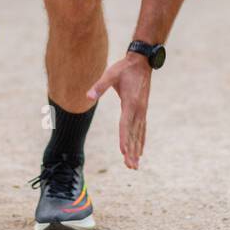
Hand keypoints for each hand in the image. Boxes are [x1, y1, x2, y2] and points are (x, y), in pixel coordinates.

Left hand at [86, 52, 151, 168]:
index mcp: (130, 103)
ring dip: (136, 150)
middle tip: (130, 167)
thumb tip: (87, 96)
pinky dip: (141, 141)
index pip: (125, 125)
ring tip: (134, 165)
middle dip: (131, 151)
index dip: (124, 139)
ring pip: (139, 134)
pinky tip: (140, 151)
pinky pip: (142, 129)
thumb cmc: (124, 68)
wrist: (142, 62)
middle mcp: (138, 109)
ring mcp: (142, 111)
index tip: (123, 152)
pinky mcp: (143, 110)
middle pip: (133, 134)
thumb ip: (99, 86)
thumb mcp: (111, 74)